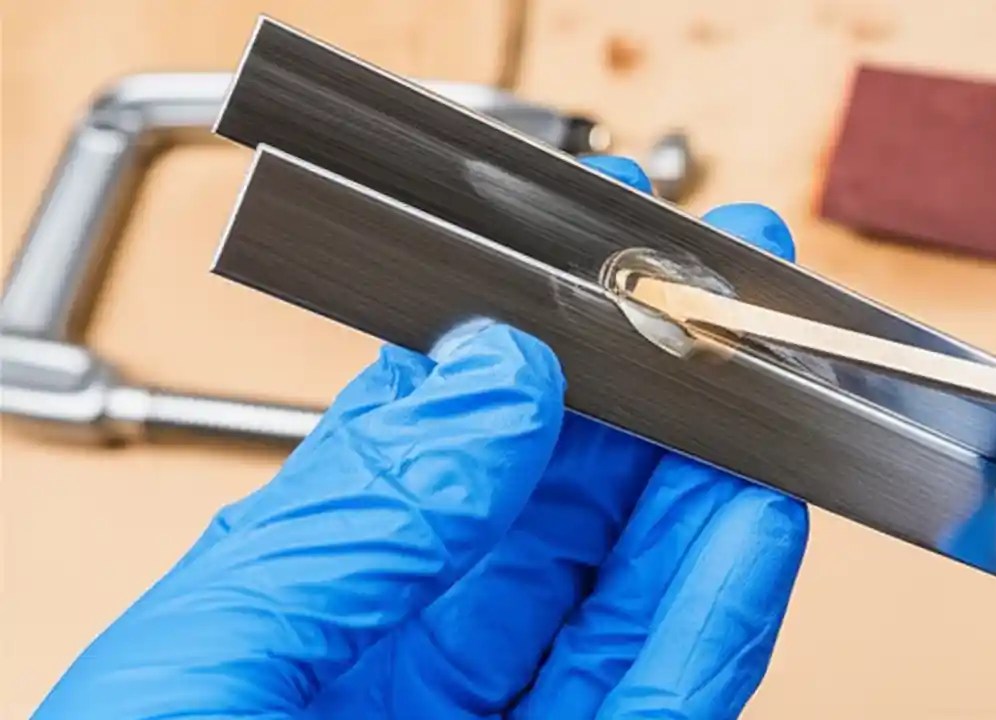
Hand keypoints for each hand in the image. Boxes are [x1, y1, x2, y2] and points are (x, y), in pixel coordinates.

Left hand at [34, 157, 808, 718]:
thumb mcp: (212, 660)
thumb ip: (364, 516)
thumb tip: (485, 382)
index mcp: (306, 619)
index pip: (434, 455)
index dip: (515, 359)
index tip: (577, 291)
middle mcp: (412, 674)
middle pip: (553, 518)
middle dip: (634, 412)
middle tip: (697, 321)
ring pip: (628, 600)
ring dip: (700, 494)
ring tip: (750, 401)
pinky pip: (665, 694)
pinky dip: (719, 609)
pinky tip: (754, 520)